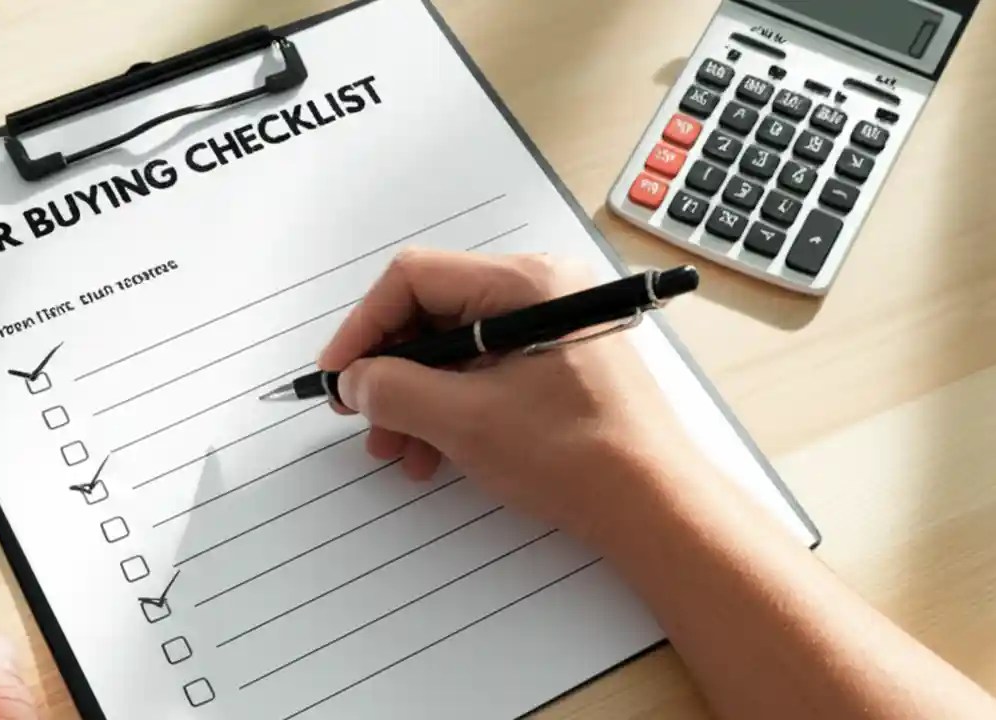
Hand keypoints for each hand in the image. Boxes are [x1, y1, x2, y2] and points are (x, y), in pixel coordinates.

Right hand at [319, 249, 703, 549]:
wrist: (656, 506)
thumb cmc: (579, 456)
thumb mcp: (466, 422)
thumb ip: (396, 391)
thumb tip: (356, 380)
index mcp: (526, 282)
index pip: (415, 278)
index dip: (364, 326)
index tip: (339, 374)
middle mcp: (542, 290)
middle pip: (434, 312)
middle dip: (391, 370)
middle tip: (363, 416)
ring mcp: (553, 325)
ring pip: (456, 348)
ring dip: (416, 397)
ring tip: (397, 448)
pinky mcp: (558, 361)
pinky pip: (486, 370)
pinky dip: (451, 406)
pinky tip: (434, 452)